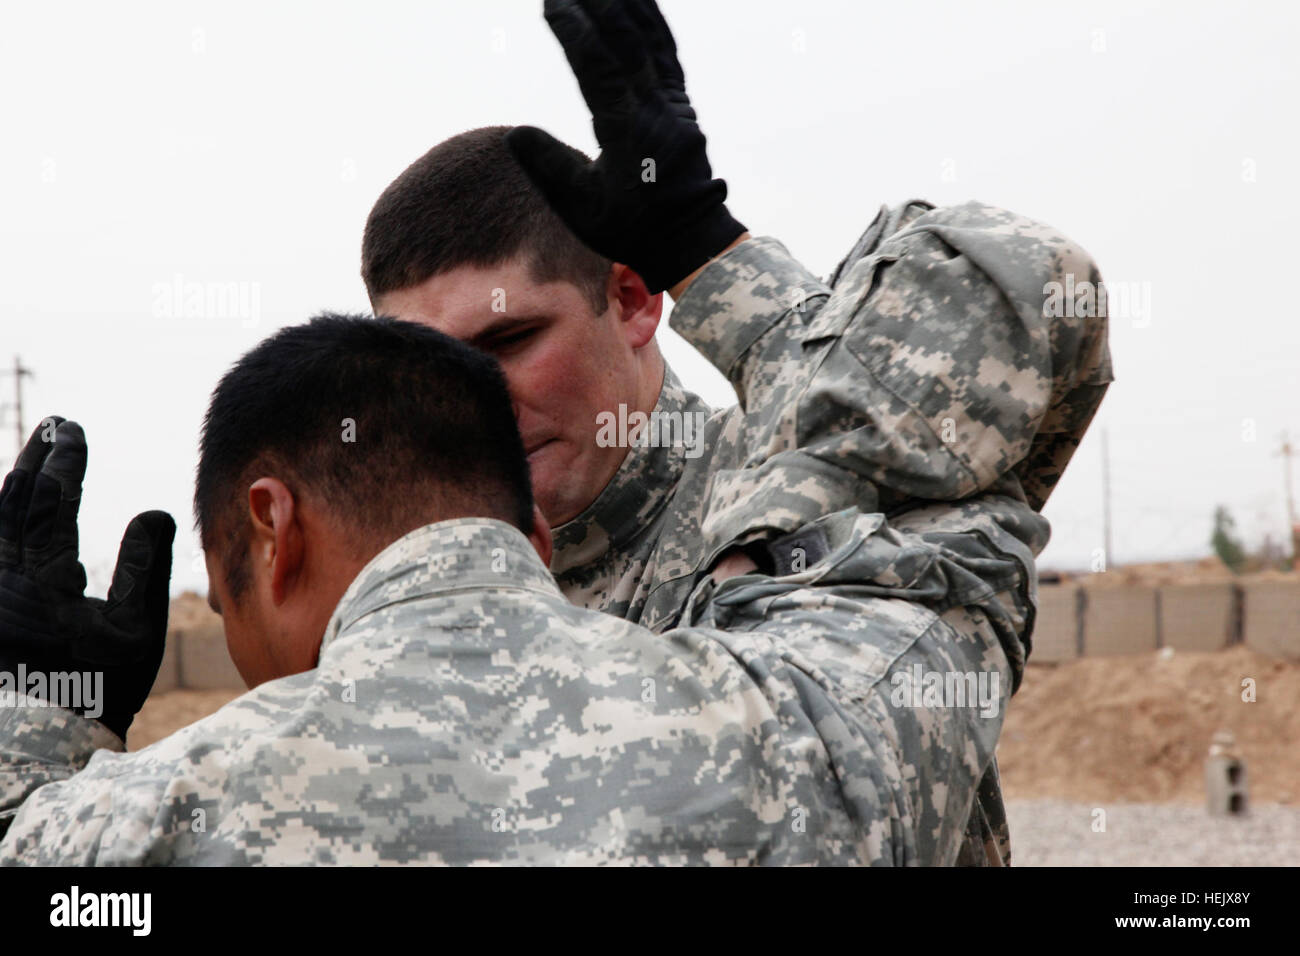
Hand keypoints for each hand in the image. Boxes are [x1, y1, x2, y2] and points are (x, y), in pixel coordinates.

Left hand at [0, 417, 174, 739]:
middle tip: (51, 426)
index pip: (53, 501)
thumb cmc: (94, 690)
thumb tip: (154, 511)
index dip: (65, 461)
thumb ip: (144, 569)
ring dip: (13, 485)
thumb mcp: (136, 634)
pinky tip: (9, 513)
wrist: (33, 742)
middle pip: (14, 501)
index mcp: (45, 578)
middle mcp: (5, 577)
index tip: (73, 428)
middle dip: (34, 459)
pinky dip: (0, 522)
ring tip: (29, 459)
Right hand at [506, 0, 745, 293]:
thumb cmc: (632, 229)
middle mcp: (656, 110)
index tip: (554, 3)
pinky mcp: (682, 104)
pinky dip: (651, 21)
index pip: (600, 69)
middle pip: (628, 42)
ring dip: (626, 3)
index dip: (576, 32)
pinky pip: (666, 52)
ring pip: (652, 39)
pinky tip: (636, 2)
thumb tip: (516, 134)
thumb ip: (549, 167)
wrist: (689, 240)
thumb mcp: (582, 208)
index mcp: (629, 133)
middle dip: (598, 3)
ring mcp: (673, 104)